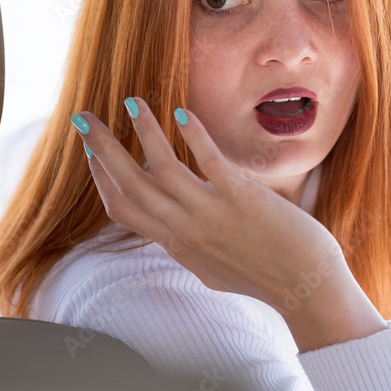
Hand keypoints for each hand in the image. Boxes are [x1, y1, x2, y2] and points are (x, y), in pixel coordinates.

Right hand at [71, 98, 386, 351]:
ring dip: (143, 131)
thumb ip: (189, 247)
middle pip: (129, 185)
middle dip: (102, 149)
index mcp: (176, 244)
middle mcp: (185, 230)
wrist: (306, 289)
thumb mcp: (212, 268)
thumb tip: (174, 236)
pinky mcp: (242, 200)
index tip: (91, 150)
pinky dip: (195, 136)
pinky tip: (182, 113)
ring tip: (131, 101)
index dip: (101, 177)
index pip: (122, 208)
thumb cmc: (266, 276)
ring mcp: (212, 214)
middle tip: (84, 119)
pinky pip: (210, 162)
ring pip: (162, 168)